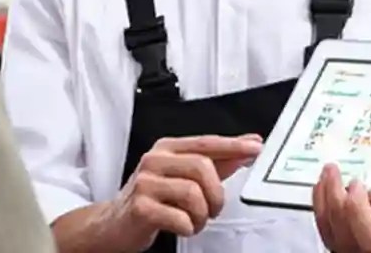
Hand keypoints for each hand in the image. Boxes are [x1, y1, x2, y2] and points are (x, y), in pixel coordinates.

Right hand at [100, 134, 262, 251]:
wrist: (114, 225)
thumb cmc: (152, 198)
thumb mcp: (184, 176)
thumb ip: (217, 161)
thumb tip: (248, 146)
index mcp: (167, 149)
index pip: (206, 142)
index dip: (233, 145)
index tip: (255, 148)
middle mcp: (154, 160)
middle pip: (202, 167)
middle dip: (216, 194)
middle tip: (214, 209)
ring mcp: (145, 183)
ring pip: (193, 193)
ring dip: (202, 215)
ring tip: (195, 221)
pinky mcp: (139, 207)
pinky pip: (179, 217)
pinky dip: (188, 227)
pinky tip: (182, 227)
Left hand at [312, 146, 370, 252]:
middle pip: (369, 242)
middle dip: (355, 212)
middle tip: (353, 182)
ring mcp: (366, 250)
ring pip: (342, 239)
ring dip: (332, 205)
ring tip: (332, 171)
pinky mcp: (345, 245)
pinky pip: (327, 233)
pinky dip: (321, 207)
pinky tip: (322, 183)